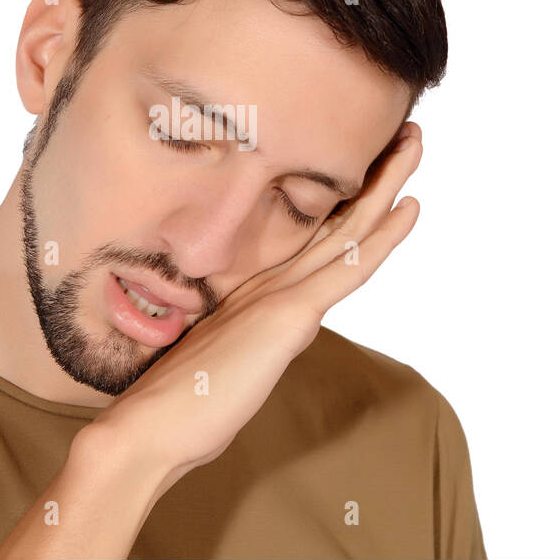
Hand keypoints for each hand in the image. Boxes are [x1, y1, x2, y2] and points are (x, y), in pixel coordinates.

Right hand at [87, 121, 425, 496]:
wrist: (146, 426)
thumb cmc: (176, 410)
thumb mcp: (218, 370)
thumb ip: (240, 351)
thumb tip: (254, 352)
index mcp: (253, 293)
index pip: (312, 239)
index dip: (346, 202)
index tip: (373, 169)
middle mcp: (268, 282)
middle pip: (334, 220)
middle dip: (372, 176)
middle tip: (402, 133)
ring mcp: (278, 294)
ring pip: (348, 229)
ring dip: (385, 185)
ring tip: (413, 140)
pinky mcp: (288, 316)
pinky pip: (348, 268)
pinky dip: (383, 236)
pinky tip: (410, 208)